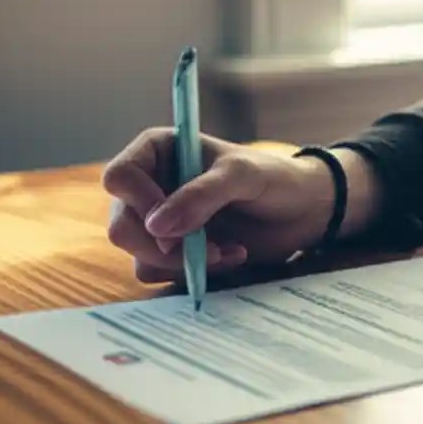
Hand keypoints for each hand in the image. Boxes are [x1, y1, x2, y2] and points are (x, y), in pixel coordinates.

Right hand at [101, 128, 379, 283]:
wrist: (302, 209)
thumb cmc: (274, 178)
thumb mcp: (241, 176)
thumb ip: (201, 196)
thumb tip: (156, 226)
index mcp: (157, 151)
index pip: (120, 177)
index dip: (139, 203)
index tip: (170, 224)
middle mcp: (149, 185)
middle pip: (122, 226)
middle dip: (163, 246)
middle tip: (206, 249)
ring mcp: (159, 221)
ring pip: (140, 255)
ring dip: (184, 262)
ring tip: (228, 250)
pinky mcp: (173, 250)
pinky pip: (161, 273)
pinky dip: (193, 272)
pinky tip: (231, 255)